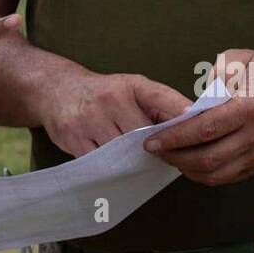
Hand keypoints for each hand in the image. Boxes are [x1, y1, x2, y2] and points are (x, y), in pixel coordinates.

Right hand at [40, 68, 192, 157]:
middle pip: (143, 135)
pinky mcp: (73, 138)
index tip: (197, 126)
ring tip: (138, 162)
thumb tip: (194, 125)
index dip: (181, 114)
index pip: (162, 98)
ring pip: (122, 153)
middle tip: (164, 158)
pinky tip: (114, 164)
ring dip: (133, 162)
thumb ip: (160, 105)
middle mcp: (110, 98)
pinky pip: (100, 163)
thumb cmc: (104, 93)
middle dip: (156, 149)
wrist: (57, 89)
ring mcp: (89, 119)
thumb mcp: (132, 88)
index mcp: (130, 85)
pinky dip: (110, 167)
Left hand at [143, 48, 253, 185]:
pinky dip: (203, 174)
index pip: (206, 129)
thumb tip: (191, 104)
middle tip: (154, 149)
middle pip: (208, 157)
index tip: (153, 139)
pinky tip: (187, 163)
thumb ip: (213, 77)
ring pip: (216, 173)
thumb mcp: (236, 59)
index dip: (176, 137)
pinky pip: (227, 177)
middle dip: (175, 156)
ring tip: (168, 156)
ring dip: (186, 168)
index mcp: (250, 107)